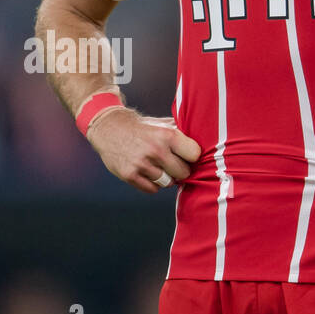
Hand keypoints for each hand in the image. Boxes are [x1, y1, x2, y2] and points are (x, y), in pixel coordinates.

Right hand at [87, 108, 201, 193]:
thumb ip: (181, 133)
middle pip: (183, 173)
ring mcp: (142, 164)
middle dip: (180, 170)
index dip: (191, 157)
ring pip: (168, 183)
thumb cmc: (141, 127)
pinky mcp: (130, 175)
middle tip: (173, 164)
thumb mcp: (161, 124)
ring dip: (166, 178)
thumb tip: (206, 141)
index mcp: (167, 135)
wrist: (108, 127)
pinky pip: (152, 189)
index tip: (186, 156)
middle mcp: (156, 150)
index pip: (195, 155)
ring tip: (159, 168)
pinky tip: (148, 173)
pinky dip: (152, 184)